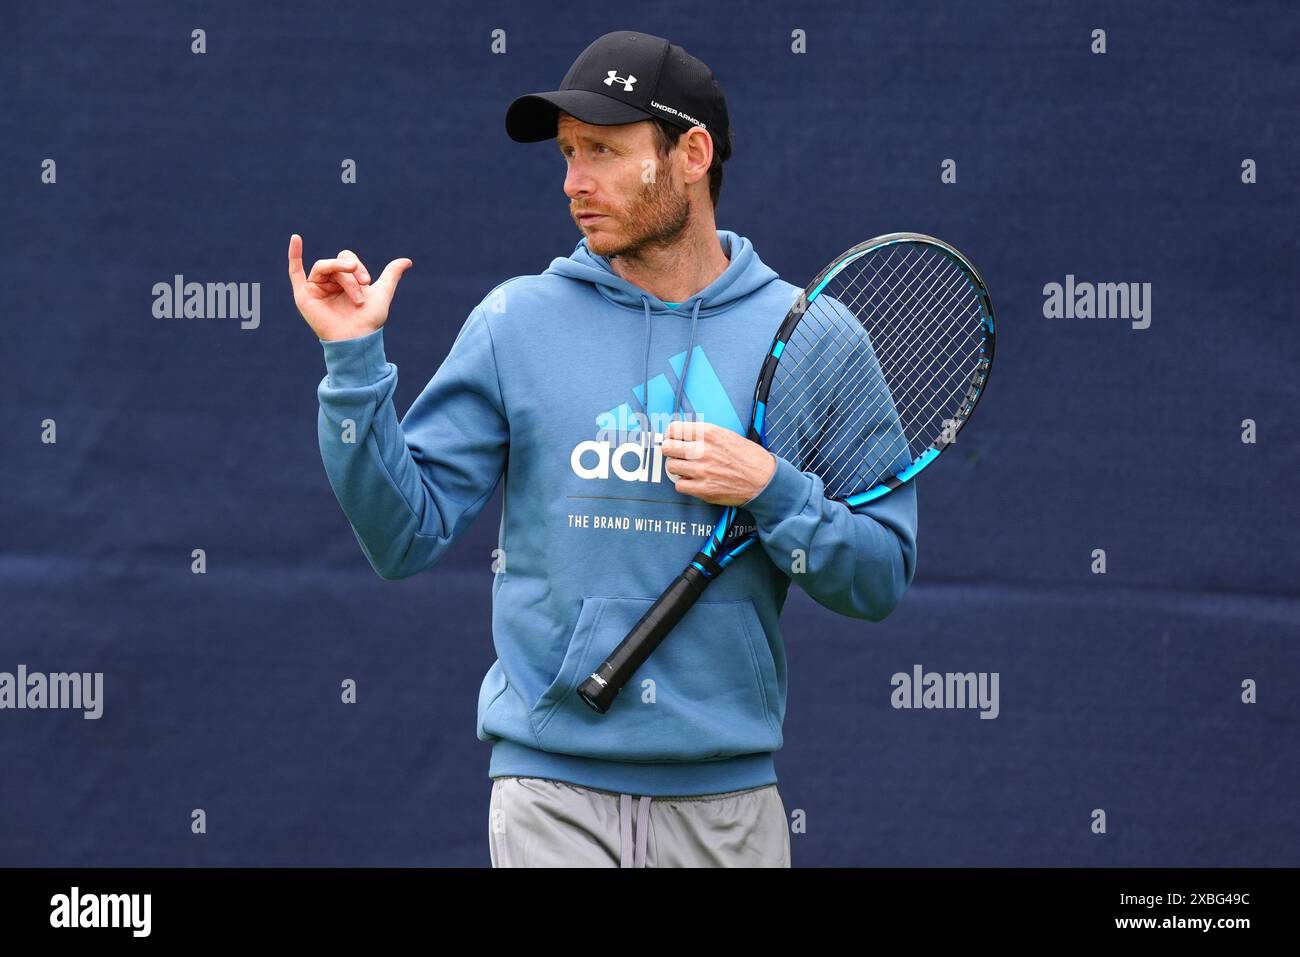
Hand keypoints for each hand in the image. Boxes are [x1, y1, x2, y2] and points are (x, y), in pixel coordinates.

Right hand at [287, 233, 412, 341]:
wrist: (358, 338)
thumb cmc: (369, 319)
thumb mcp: (383, 292)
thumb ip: (391, 275)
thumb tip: (407, 261)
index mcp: (344, 280)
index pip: (346, 260)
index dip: (357, 267)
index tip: (368, 281)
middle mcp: (329, 282)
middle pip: (336, 263)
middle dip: (351, 275)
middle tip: (362, 292)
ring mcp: (315, 288)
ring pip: (324, 267)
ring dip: (343, 279)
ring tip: (356, 297)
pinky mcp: (304, 295)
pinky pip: (294, 271)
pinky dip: (294, 254)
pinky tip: (296, 238)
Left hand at [660, 419, 775, 505]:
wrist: (763, 479)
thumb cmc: (748, 457)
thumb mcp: (726, 435)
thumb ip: (704, 434)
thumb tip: (683, 435)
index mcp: (709, 433)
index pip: (674, 429)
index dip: (671, 435)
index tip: (673, 439)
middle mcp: (703, 450)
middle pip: (668, 448)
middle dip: (671, 451)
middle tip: (677, 455)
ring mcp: (701, 470)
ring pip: (671, 467)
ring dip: (677, 468)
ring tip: (688, 469)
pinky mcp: (703, 489)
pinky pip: (679, 486)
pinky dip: (684, 484)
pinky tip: (694, 481)